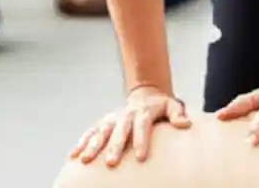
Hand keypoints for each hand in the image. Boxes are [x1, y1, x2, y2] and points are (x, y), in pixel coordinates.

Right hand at [70, 86, 190, 166]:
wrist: (146, 95)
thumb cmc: (161, 106)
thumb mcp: (173, 106)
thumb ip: (178, 114)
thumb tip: (185, 124)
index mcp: (143, 112)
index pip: (142, 126)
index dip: (141, 141)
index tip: (140, 157)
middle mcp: (125, 115)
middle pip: (119, 131)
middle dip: (114, 147)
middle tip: (111, 163)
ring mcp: (112, 119)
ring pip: (100, 131)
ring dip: (92, 145)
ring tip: (86, 160)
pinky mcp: (103, 123)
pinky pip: (90, 132)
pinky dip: (81, 143)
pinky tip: (74, 156)